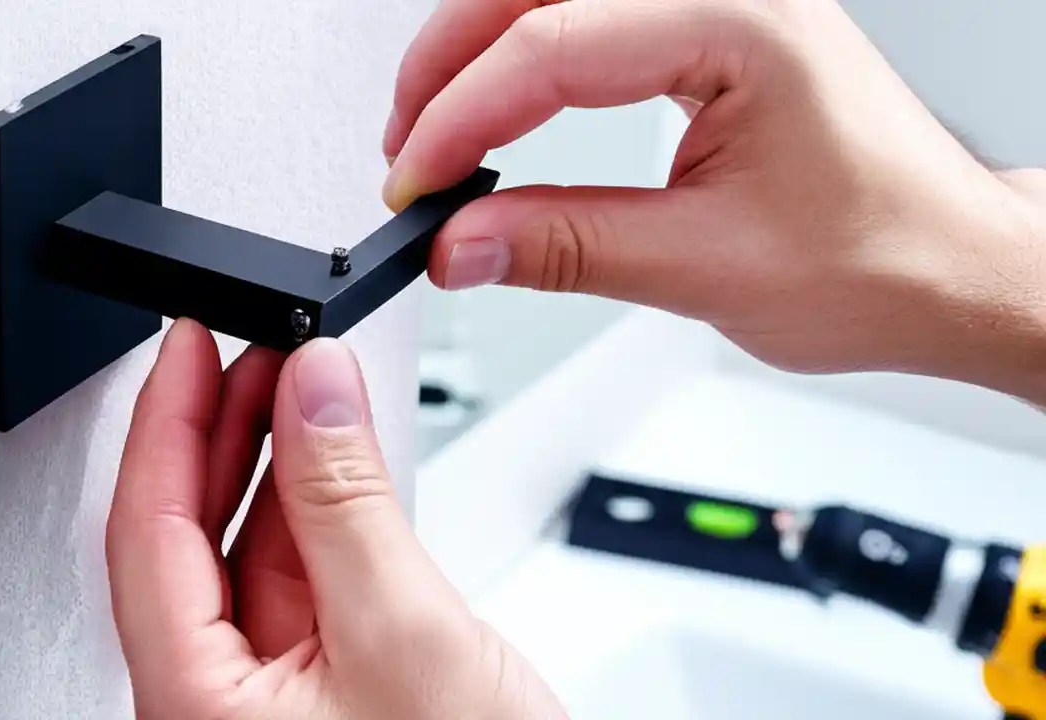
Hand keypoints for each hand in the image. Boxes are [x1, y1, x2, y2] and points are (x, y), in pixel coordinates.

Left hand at [106, 320, 564, 719]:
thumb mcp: (406, 633)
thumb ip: (349, 501)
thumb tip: (315, 388)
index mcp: (196, 709)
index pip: (148, 535)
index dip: (165, 424)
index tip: (185, 345)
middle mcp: (217, 704)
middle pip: (188, 536)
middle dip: (221, 428)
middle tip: (254, 343)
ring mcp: (271, 693)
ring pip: (248, 549)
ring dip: (273, 459)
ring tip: (300, 377)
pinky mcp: (326, 680)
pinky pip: (300, 575)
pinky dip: (319, 507)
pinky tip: (334, 455)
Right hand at [383, 0, 1045, 402]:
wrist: (951, 270)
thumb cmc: (883, 258)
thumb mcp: (705, 266)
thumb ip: (565, 246)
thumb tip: (461, 243)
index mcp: (742, 22)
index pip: (553, 45)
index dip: (462, 116)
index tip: (414, 184)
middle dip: (450, 66)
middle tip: (407, 154)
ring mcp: (720, 8)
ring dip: (480, 61)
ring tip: (436, 139)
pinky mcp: (711, 37)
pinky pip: (591, 26)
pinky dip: (529, 71)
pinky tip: (501, 116)